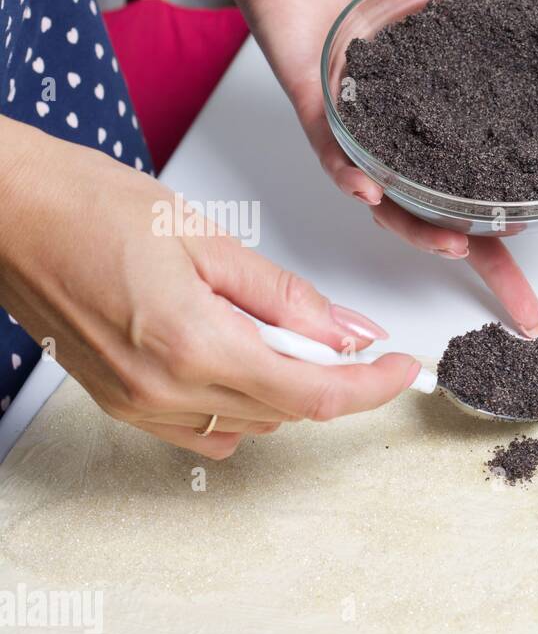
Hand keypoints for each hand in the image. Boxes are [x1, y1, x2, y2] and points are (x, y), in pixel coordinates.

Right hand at [0, 116, 419, 458]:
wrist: (5, 211)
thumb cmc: (88, 206)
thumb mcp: (207, 239)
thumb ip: (286, 297)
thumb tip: (348, 332)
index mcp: (193, 346)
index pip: (315, 393)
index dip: (372, 386)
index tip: (402, 367)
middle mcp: (164, 391)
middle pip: (289, 409)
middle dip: (327, 371)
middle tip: (330, 325)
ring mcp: (138, 406)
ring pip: (254, 421)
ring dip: (283, 384)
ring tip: (262, 323)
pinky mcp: (121, 405)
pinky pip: (208, 427)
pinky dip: (241, 400)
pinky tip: (232, 353)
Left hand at [203, 0, 537, 337]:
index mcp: (454, 120)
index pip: (502, 180)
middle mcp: (414, 143)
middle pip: (458, 218)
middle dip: (494, 262)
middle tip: (525, 295)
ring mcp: (369, 140)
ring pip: (399, 208)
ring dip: (426, 233)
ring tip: (454, 245)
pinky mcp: (323, 121)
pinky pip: (336, 160)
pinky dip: (352, 177)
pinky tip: (371, 190)